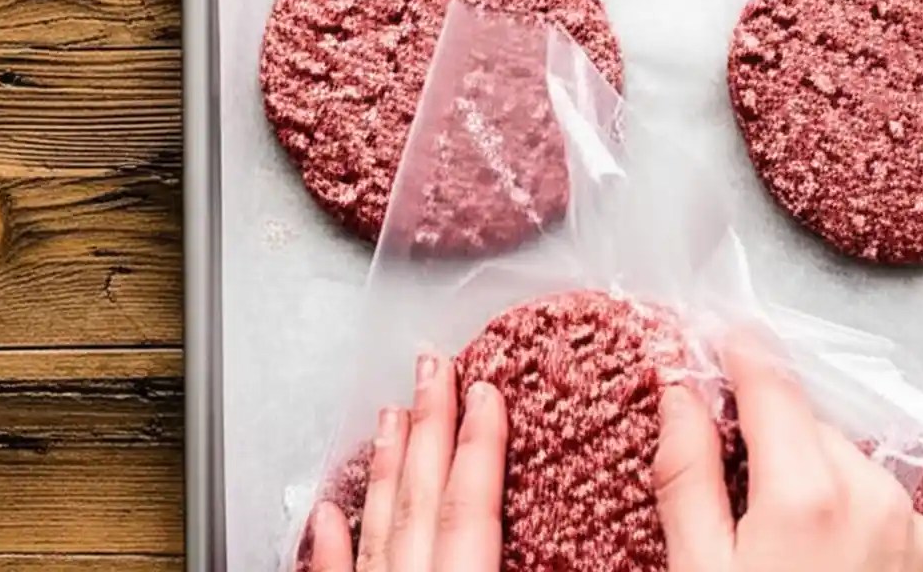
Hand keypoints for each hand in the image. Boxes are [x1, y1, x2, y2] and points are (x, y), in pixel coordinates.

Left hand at [307, 353, 507, 571]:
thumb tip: (598, 552)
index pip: (470, 510)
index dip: (480, 447)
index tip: (485, 393)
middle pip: (419, 500)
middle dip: (429, 427)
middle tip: (433, 370)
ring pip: (377, 530)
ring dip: (387, 466)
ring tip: (390, 415)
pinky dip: (327, 544)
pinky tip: (324, 513)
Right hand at [653, 331, 922, 571]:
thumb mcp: (698, 570)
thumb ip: (687, 471)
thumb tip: (678, 388)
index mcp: (809, 493)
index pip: (773, 383)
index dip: (740, 351)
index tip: (717, 333)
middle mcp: (875, 496)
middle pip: (808, 422)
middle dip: (766, 425)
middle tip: (724, 459)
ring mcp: (914, 527)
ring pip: (846, 459)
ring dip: (807, 466)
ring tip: (771, 528)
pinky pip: (879, 499)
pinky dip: (845, 502)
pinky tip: (815, 550)